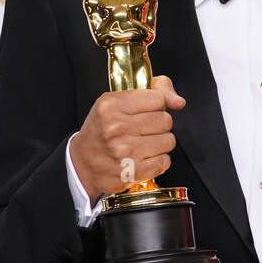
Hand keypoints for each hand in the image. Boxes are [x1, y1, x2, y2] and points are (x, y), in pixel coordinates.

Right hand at [69, 75, 184, 199]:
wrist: (82, 162)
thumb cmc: (103, 130)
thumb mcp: (118, 101)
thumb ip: (154, 91)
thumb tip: (178, 101)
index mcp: (112, 106)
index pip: (158, 99)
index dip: (156, 105)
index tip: (145, 111)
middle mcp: (116, 128)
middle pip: (166, 120)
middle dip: (159, 125)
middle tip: (142, 130)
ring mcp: (125, 151)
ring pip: (169, 141)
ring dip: (160, 143)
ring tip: (142, 144)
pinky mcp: (133, 172)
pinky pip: (165, 161)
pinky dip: (158, 160)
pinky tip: (143, 158)